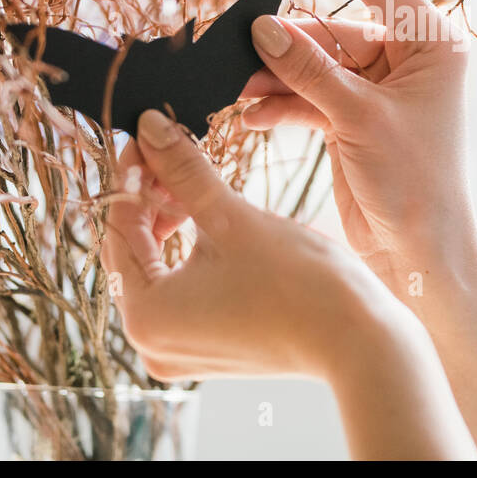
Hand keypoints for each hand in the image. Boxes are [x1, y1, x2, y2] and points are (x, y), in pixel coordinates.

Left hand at [101, 108, 396, 381]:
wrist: (358, 339)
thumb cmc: (298, 283)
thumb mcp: (232, 216)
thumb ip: (183, 170)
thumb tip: (149, 127)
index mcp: (145, 316)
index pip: (118, 229)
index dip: (132, 175)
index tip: (146, 133)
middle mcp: (152, 343)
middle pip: (134, 251)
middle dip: (151, 198)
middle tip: (173, 150)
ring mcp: (181, 350)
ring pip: (159, 269)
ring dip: (172, 222)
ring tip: (195, 181)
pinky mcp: (209, 346)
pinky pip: (183, 289)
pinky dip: (191, 252)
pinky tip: (211, 218)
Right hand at [240, 0, 476, 315]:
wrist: (419, 254)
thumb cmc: (413, 183)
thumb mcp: (358, 118)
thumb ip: (309, 70)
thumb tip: (263, 28)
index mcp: (430, 42)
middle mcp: (406, 58)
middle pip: (331, 29)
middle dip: (283, 43)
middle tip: (233, 47)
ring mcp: (376, 88)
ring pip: (313, 66)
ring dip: (274, 77)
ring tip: (234, 88)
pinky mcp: (352, 118)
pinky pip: (308, 97)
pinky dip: (281, 104)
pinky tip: (252, 116)